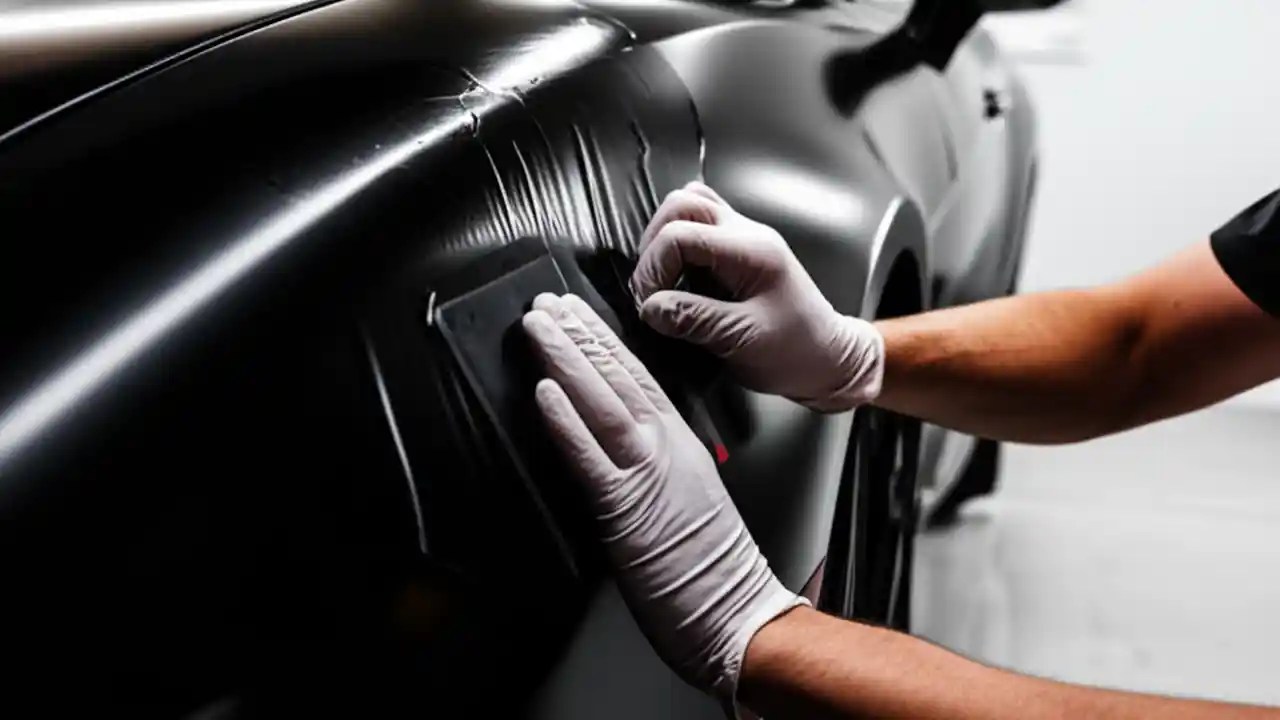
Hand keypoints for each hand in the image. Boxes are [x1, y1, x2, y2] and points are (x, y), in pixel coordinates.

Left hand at [523, 293, 805, 704]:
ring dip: (567, 359)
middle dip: (579, 334)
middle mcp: (665, 448)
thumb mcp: (690, 494)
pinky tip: (545, 392)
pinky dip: (566, 421)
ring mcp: (646, 473)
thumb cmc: (713, 566)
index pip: (639, 377)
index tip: (578, 314)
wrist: (738, 612)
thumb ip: (657, 462)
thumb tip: (616, 443)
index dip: (603, 340)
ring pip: (602, 402)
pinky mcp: (625, 508)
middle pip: (618, 377)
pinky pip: (590, 456)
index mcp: (680, 443)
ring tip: (540, 326)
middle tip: (547, 304)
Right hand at [630, 182, 883, 411]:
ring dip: (664, 241)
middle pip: (681, 204)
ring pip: (689, 207)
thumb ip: (695, 319)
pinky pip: (698, 227)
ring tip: (663, 284)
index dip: (654, 268)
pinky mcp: (735, 252)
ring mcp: (742, 237)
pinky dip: (677, 248)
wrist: (828, 358)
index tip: (649, 307)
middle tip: (651, 292)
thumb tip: (650, 307)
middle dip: (654, 247)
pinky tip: (678, 281)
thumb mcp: (743, 340)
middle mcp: (746, 233)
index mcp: (751, 250)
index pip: (681, 234)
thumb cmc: (796, 351)